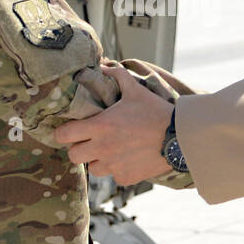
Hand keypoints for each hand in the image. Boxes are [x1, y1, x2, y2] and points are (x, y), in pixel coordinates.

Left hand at [54, 65, 173, 183]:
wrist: (179, 137)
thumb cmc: (156, 112)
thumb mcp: (135, 90)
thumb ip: (117, 75)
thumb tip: (103, 65)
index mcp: (100, 127)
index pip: (63, 135)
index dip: (64, 132)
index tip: (70, 129)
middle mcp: (103, 149)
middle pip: (73, 156)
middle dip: (78, 148)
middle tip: (89, 140)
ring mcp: (114, 166)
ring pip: (92, 168)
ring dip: (97, 160)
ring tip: (110, 150)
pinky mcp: (126, 177)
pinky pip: (114, 176)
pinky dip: (118, 169)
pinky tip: (128, 158)